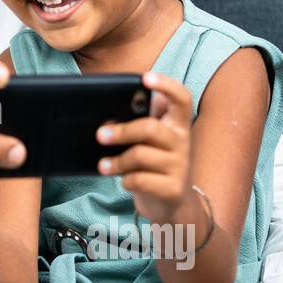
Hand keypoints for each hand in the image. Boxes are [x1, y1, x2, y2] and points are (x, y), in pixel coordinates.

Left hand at [96, 70, 193, 224]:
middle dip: (121, 131)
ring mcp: (180, 166)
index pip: (181, 98)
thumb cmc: (153, 164)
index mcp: (178, 124)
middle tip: (100, 135)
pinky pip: (140, 180)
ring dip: (116, 161)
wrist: (170, 204)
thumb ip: (139, 124)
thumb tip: (109, 117)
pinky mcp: (173, 189)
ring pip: (140, 155)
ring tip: (103, 165)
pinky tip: (123, 180)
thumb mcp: (150, 142)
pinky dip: (126, 180)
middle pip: (149, 128)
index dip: (166, 85)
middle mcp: (183, 142)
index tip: (145, 78)